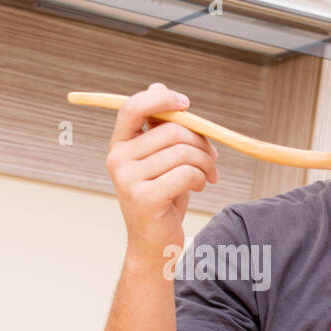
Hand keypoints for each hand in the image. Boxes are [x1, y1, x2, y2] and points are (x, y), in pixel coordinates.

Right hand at [106, 82, 218, 265]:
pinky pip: (186, 174)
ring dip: (205, 163)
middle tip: (212, 158)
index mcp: (120, 144)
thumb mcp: (161, 158)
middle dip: (201, 141)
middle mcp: (118, 159)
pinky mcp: (144, 198)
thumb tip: (158, 85)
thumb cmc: (162, 197)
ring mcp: (128, 179)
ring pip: (183, 152)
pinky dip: (201, 178)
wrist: (154, 244)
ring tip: (207, 175)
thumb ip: (159, 126)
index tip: (186, 105)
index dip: (162, 99)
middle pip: (171, 130)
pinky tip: (199, 187)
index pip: (133, 107)